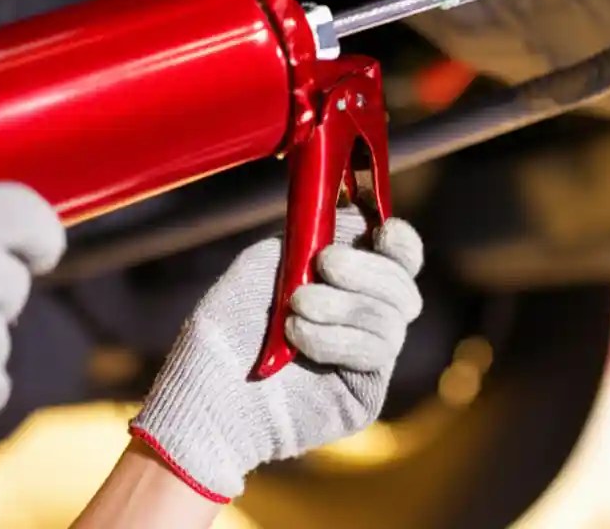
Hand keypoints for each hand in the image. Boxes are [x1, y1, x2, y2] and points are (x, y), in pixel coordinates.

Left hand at [130, 207, 422, 501]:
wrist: (206, 390)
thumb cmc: (227, 325)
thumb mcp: (267, 263)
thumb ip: (314, 235)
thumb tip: (361, 216)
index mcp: (349, 283)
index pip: (400, 258)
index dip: (401, 243)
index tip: (382, 230)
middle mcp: (365, 319)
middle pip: (403, 287)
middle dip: (367, 270)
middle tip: (324, 262)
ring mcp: (369, 358)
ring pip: (391, 319)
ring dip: (343, 304)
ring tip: (295, 306)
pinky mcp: (366, 392)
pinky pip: (376, 354)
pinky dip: (336, 338)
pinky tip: (297, 338)